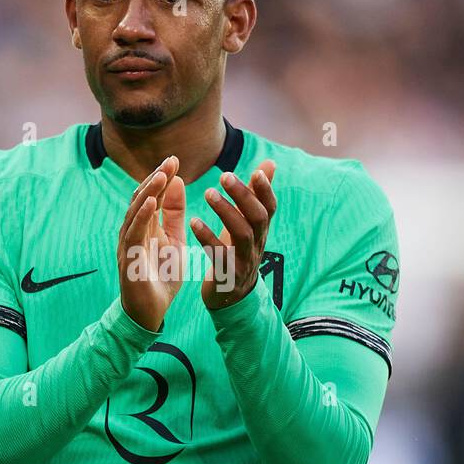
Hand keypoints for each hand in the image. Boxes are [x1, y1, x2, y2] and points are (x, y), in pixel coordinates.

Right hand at [118, 155, 186, 331]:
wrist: (151, 312)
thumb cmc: (161, 277)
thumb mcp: (175, 241)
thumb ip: (174, 214)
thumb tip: (177, 181)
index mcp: (146, 226)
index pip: (151, 195)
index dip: (161, 177)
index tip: (175, 160)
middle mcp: (133, 231)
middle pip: (140, 198)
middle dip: (155, 178)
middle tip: (170, 161)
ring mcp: (128, 243)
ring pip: (134, 212)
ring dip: (148, 192)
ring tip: (162, 176)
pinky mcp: (127, 258)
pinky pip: (132, 233)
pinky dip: (141, 216)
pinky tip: (149, 202)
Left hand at [190, 159, 276, 310]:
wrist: (230, 299)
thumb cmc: (237, 253)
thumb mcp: (247, 224)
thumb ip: (255, 195)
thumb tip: (270, 164)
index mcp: (260, 232)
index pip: (270, 208)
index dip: (267, 191)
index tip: (257, 172)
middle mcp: (256, 245)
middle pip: (258, 218)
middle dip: (244, 196)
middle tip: (224, 176)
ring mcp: (244, 261)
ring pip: (242, 234)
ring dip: (226, 212)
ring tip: (208, 193)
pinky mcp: (228, 276)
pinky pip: (220, 255)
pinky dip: (207, 238)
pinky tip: (193, 222)